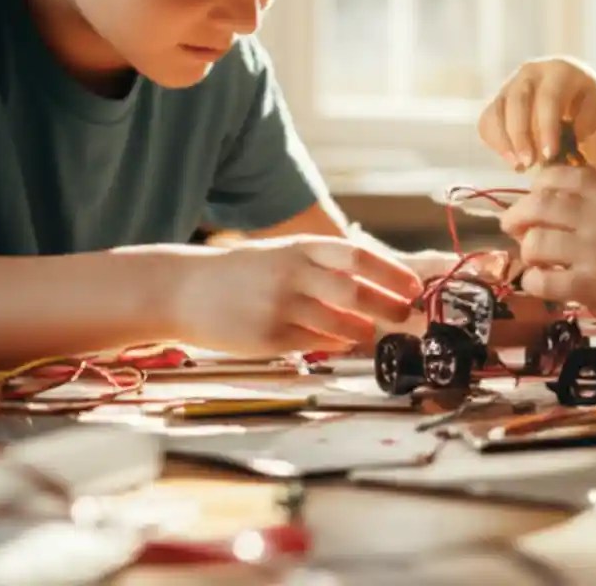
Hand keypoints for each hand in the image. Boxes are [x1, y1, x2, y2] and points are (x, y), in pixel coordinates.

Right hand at [164, 237, 422, 355]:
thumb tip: (370, 287)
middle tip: (405, 315)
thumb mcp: (279, 255)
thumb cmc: (238, 274)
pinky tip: (339, 345)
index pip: (358, 257)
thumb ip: (319, 267)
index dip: (391, 273)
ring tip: (371, 334)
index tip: (414, 286)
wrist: (181, 289)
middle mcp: (293, 274)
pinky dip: (334, 345)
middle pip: (357, 292)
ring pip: (341, 324)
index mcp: (298, 248)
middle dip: (389, 306)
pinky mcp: (270, 337)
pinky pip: (316, 344)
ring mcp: (281, 306)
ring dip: (364, 332)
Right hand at [479, 57, 595, 172]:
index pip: (550, 96)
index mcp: (564, 71)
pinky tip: (513, 161)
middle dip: (522, 135)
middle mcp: (533, 71)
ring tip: (520, 167)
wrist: (575, 114)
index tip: (549, 155)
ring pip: (498, 111)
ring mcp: (512, 85)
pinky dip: (496, 144)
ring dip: (506, 142)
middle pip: (519, 101)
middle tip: (529, 164)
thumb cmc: (591, 124)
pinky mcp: (497, 102)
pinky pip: (487, 122)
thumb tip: (587, 163)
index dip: (547, 127)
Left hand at [499, 167, 595, 330]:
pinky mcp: (591, 285)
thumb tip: (530, 200)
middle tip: (514, 230)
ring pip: (534, 243)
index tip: (533, 203)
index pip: (554, 175)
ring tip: (539, 263)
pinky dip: (533, 283)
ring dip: (528, 255)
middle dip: (516, 218)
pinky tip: (543, 283)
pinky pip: (540, 280)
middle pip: (537, 205)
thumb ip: (584, 200)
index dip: (534, 188)